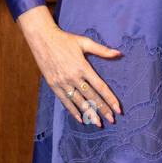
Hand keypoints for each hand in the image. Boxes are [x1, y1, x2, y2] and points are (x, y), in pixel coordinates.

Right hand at [17, 10, 123, 125]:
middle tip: (112, 120)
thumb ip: (102, 50)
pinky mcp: (53, 85)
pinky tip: (80, 119)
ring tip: (98, 123)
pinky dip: (73, 111)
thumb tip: (119, 53)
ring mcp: (62, 82)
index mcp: (83, 67)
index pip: (100, 87)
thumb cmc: (65, 39)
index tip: (118, 109)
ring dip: (89, 113)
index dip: (110, 99)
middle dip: (102, 110)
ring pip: (79, 102)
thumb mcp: (85, 42)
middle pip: (91, 97)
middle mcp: (73, 77)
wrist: (42, 38)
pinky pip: (65, 101)